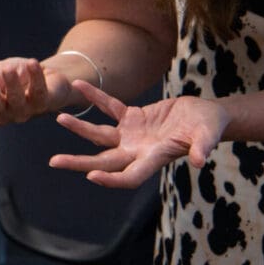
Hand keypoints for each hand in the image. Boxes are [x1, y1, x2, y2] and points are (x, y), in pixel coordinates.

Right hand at [0, 57, 72, 125]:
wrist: (47, 77)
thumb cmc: (16, 75)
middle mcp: (1, 113)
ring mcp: (23, 112)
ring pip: (15, 101)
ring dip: (11, 83)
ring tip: (9, 69)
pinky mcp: (43, 104)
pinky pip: (38, 92)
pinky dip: (34, 76)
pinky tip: (31, 63)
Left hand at [49, 80, 230, 187]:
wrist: (206, 115)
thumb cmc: (210, 127)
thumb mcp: (208, 136)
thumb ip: (203, 147)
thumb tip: (201, 161)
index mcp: (155, 158)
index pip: (129, 176)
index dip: (111, 179)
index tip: (91, 176)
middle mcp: (138, 150)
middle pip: (104, 160)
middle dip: (79, 163)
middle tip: (53, 162)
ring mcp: (133, 135)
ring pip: (100, 135)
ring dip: (80, 128)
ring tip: (58, 118)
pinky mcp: (132, 117)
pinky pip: (109, 107)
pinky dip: (95, 97)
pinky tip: (79, 85)